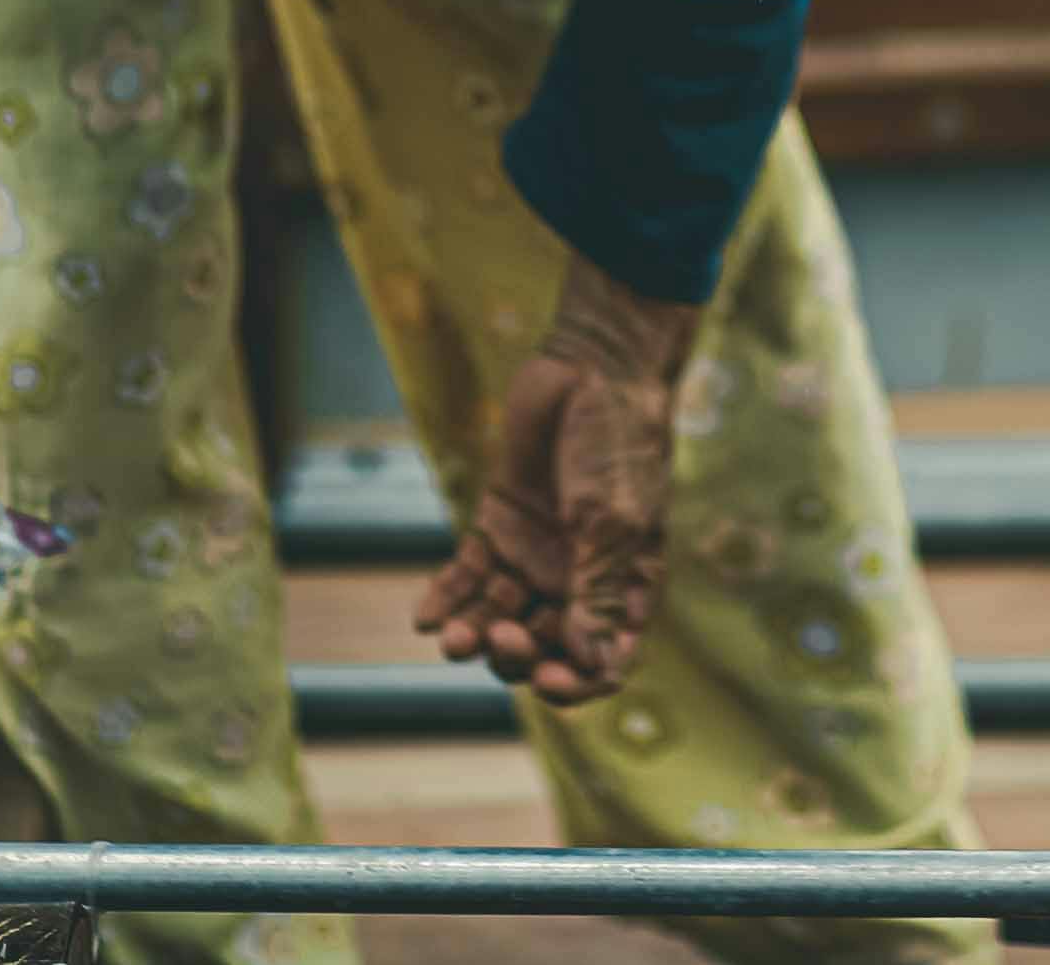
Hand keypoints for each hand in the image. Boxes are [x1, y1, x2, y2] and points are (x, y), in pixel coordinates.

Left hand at [414, 253, 698, 705]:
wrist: (590, 368)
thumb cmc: (617, 444)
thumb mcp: (613, 521)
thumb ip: (596, 591)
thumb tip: (587, 662)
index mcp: (625, 586)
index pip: (603, 658)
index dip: (576, 681)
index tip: (546, 679)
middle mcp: (579, 578)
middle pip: (544, 644)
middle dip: (518, 652)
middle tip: (499, 637)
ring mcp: (536, 553)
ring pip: (501, 615)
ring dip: (476, 634)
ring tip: (449, 640)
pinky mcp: (499, 525)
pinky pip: (469, 574)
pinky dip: (448, 597)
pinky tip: (425, 617)